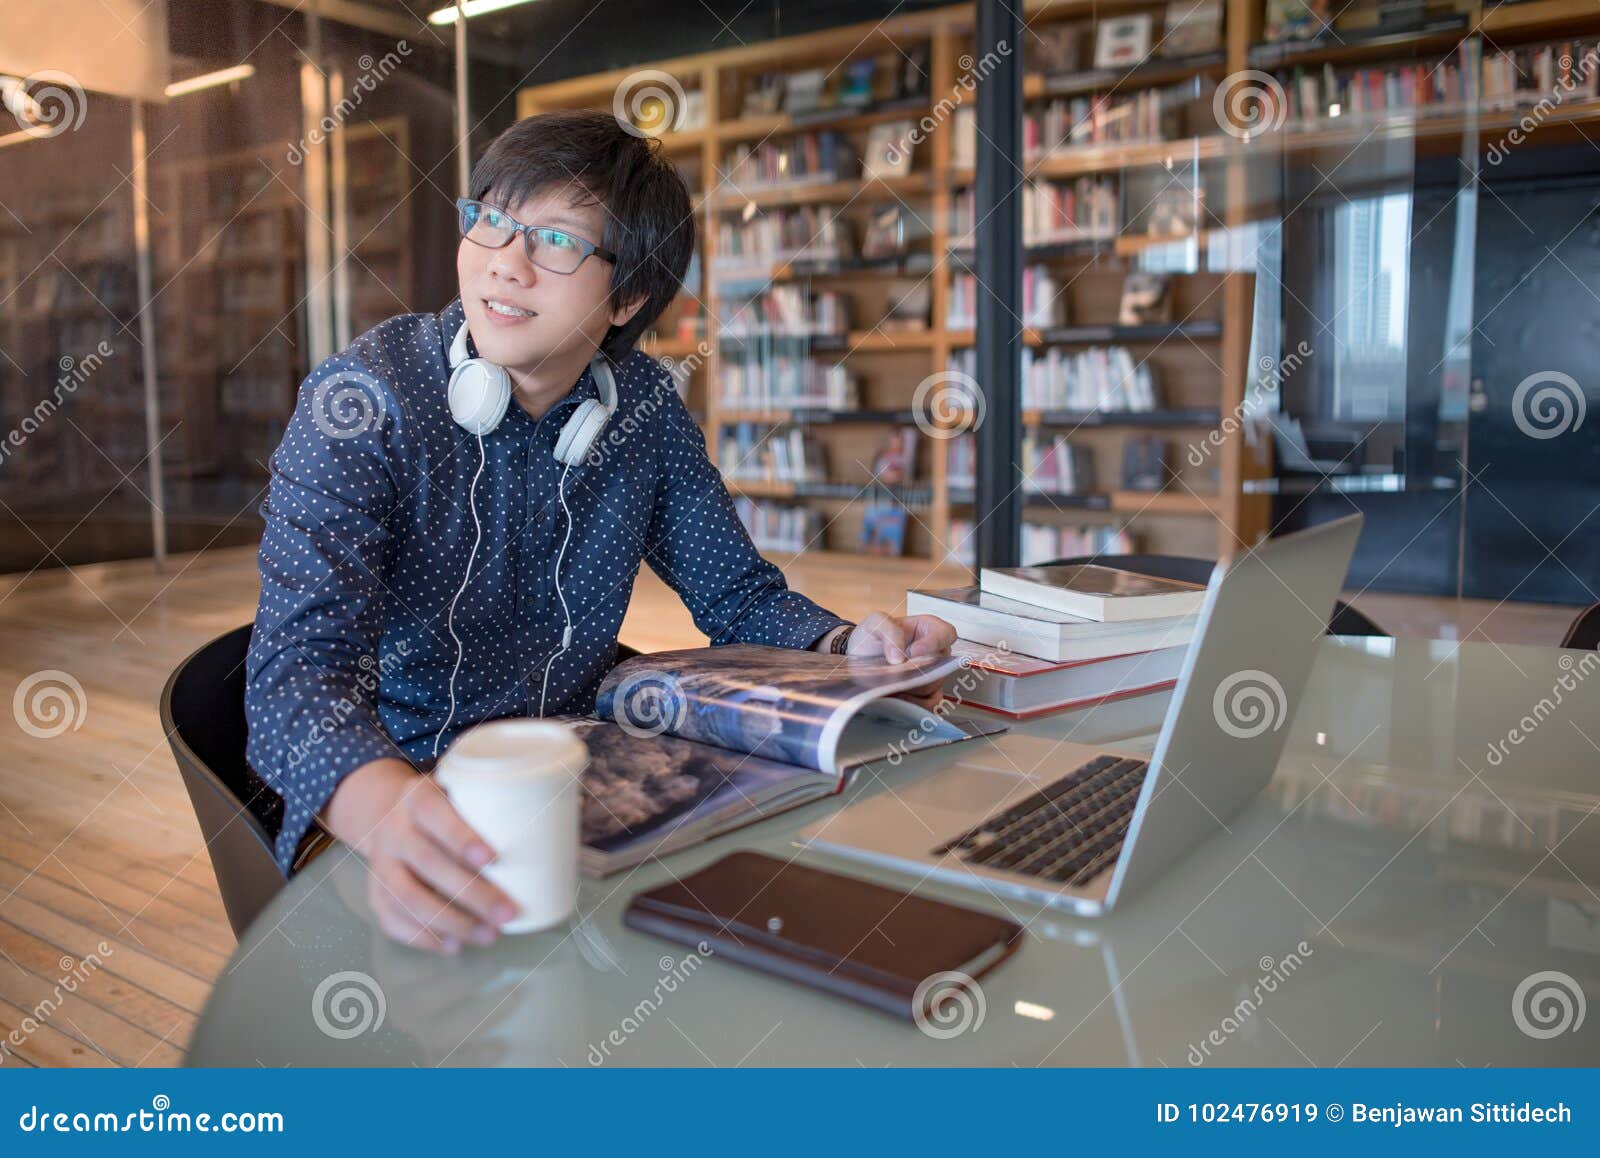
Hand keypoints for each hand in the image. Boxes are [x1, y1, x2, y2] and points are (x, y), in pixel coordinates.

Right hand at [322, 757, 519, 954]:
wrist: (390, 817)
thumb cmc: (447, 808)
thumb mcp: (463, 793)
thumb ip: (497, 804)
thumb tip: (562, 830)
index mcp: (417, 797)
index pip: (432, 813)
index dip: (460, 837)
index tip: (493, 859)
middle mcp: (393, 829)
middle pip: (427, 862)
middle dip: (471, 893)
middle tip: (508, 913)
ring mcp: (381, 864)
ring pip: (408, 897)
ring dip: (452, 922)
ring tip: (489, 935)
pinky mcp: (375, 893)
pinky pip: (393, 921)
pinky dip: (424, 938)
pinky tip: (455, 946)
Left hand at [846, 612, 957, 709]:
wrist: (857, 661)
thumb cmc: (870, 638)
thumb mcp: (875, 623)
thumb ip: (889, 630)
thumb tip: (899, 656)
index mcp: (928, 629)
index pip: (946, 633)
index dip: (935, 642)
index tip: (915, 652)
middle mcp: (934, 652)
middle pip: (943, 663)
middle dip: (921, 670)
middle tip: (900, 674)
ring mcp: (930, 675)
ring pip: (935, 684)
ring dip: (914, 687)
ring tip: (892, 684)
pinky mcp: (923, 694)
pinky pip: (929, 703)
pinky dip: (914, 703)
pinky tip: (896, 697)